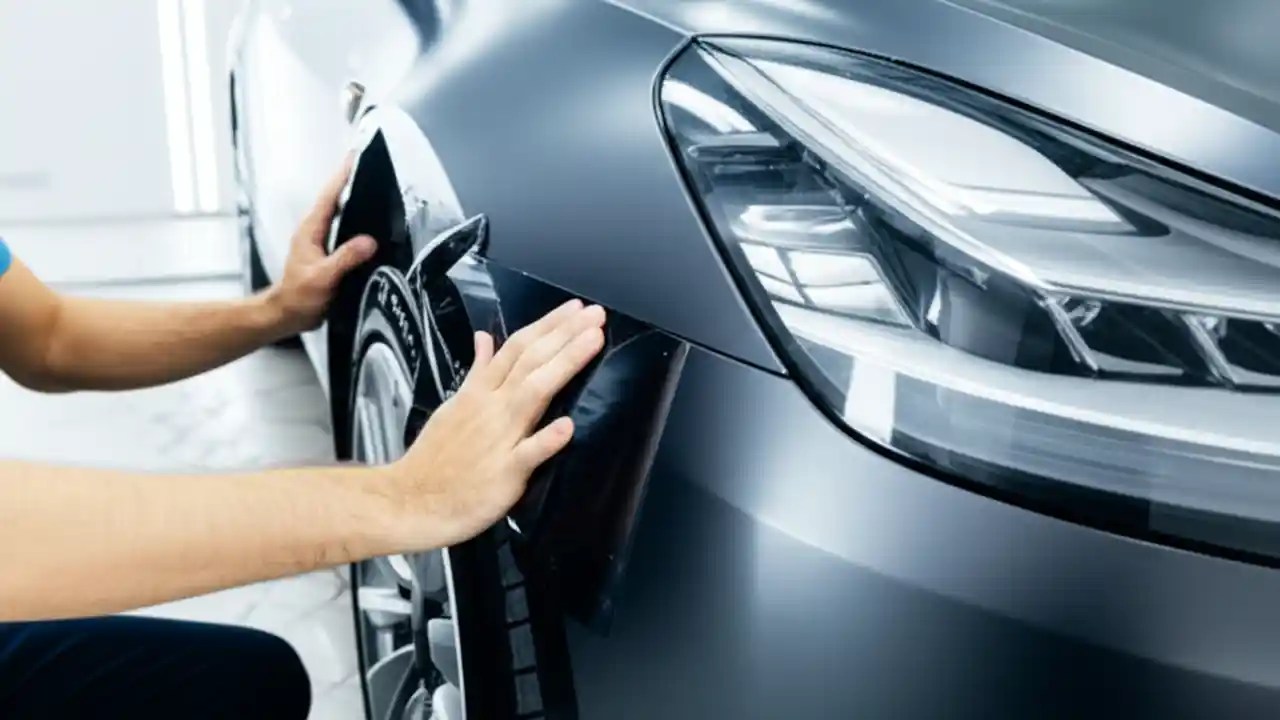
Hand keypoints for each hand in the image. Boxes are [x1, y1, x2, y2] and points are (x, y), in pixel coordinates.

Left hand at [264, 157, 376, 337]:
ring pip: (340, 215)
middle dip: (350, 181)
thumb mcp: (323, 278)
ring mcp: (320, 242)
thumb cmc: (299, 297)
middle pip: (335, 200)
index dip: (343, 177)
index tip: (355, 157)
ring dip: (354, 199)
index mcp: (311, 231)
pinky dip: (356, 221)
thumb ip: (345, 258)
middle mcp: (315, 232)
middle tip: (369, 164)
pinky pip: (344, 231)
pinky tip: (370, 223)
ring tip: (373, 185)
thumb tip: (368, 241)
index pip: (330, 197)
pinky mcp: (327, 254)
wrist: (287, 315)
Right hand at [375, 300, 606, 550]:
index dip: (548, 325)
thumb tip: (485, 339)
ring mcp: (499, 438)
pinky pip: (528, 453)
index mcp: (480, 392)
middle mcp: (492, 407)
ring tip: (594, 341)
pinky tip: (568, 426)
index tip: (577, 308)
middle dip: (565, 333)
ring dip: (565, 364)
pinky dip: (547, 439)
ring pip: (534, 393)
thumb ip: (477, 373)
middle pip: (531, 361)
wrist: (411, 501)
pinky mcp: (504, 473)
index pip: (517, 348)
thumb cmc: (435, 458)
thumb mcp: (453, 404)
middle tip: (597, 313)